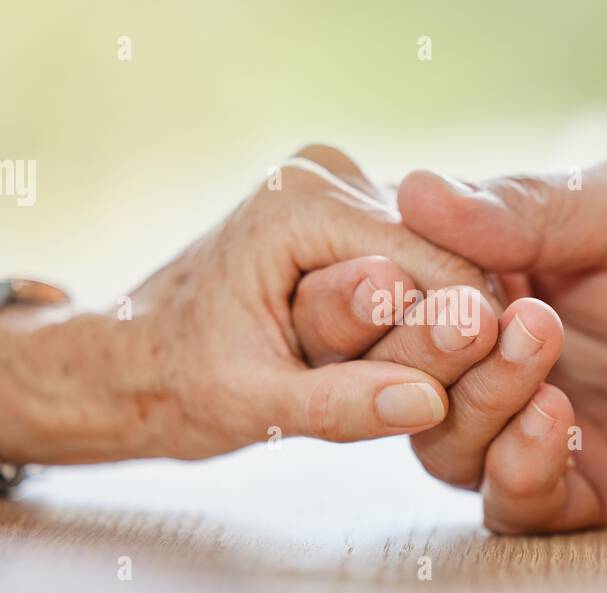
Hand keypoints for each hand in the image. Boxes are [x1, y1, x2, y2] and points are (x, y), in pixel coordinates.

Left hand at [0, 146, 500, 471]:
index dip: (466, 335)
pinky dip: (421, 309)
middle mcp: (325, 171)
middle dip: (447, 330)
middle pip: (441, 255)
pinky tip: (396, 355)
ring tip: (395, 378)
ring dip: (436, 321)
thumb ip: (341, 404)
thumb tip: (431, 402)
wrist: (129, 360)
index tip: (477, 395)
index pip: (434, 265)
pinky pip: (417, 258)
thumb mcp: (253, 407)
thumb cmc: (177, 384)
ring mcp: (336, 180)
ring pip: (436, 257)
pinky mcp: (344, 204)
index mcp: (300, 203)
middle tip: (431, 399)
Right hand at [389, 156, 606, 530]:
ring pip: (442, 441)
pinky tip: (555, 416)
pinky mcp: (566, 494)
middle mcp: (479, 363)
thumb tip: (416, 190)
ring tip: (539, 349)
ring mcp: (515, 432)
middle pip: (397, 373)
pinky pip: (510, 502)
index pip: (390, 287)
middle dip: (422, 346)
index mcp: (476, 283)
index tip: (401, 262)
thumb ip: (531, 206)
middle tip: (476, 314)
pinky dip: (518, 465)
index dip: (382, 279)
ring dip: (479, 398)